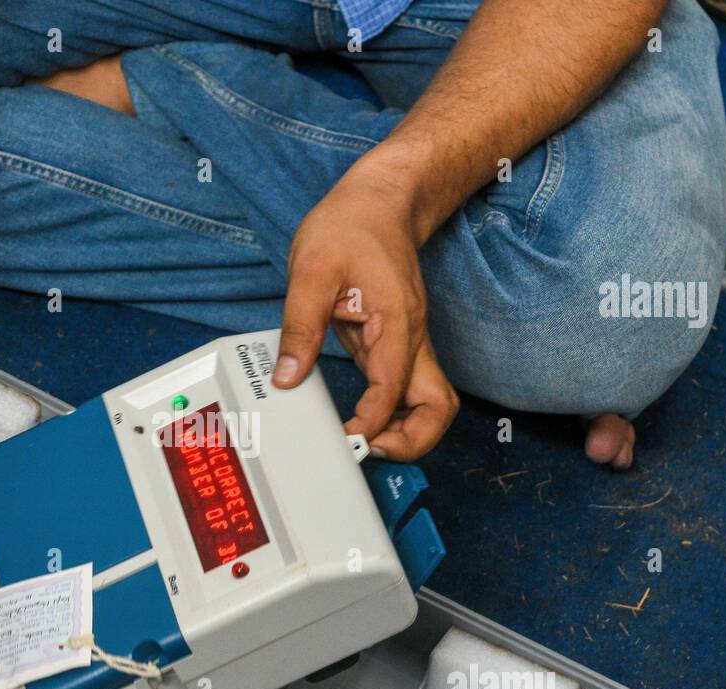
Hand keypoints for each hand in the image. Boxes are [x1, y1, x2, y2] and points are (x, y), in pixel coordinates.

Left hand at [275, 159, 457, 460]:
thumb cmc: (350, 227)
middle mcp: (412, 340)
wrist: (378, 201)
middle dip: (411, 441)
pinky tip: (361, 419)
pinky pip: (404, 391)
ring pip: (428, 404)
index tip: (345, 438)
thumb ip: (300, 327)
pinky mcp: (395, 344)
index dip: (372, 424)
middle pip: (438, 409)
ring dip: (405, 431)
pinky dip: (390, 413)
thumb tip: (287, 378)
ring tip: (364, 442)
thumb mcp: (312, 271)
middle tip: (368, 450)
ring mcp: (407, 344)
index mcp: (397, 324)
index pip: (395, 391)